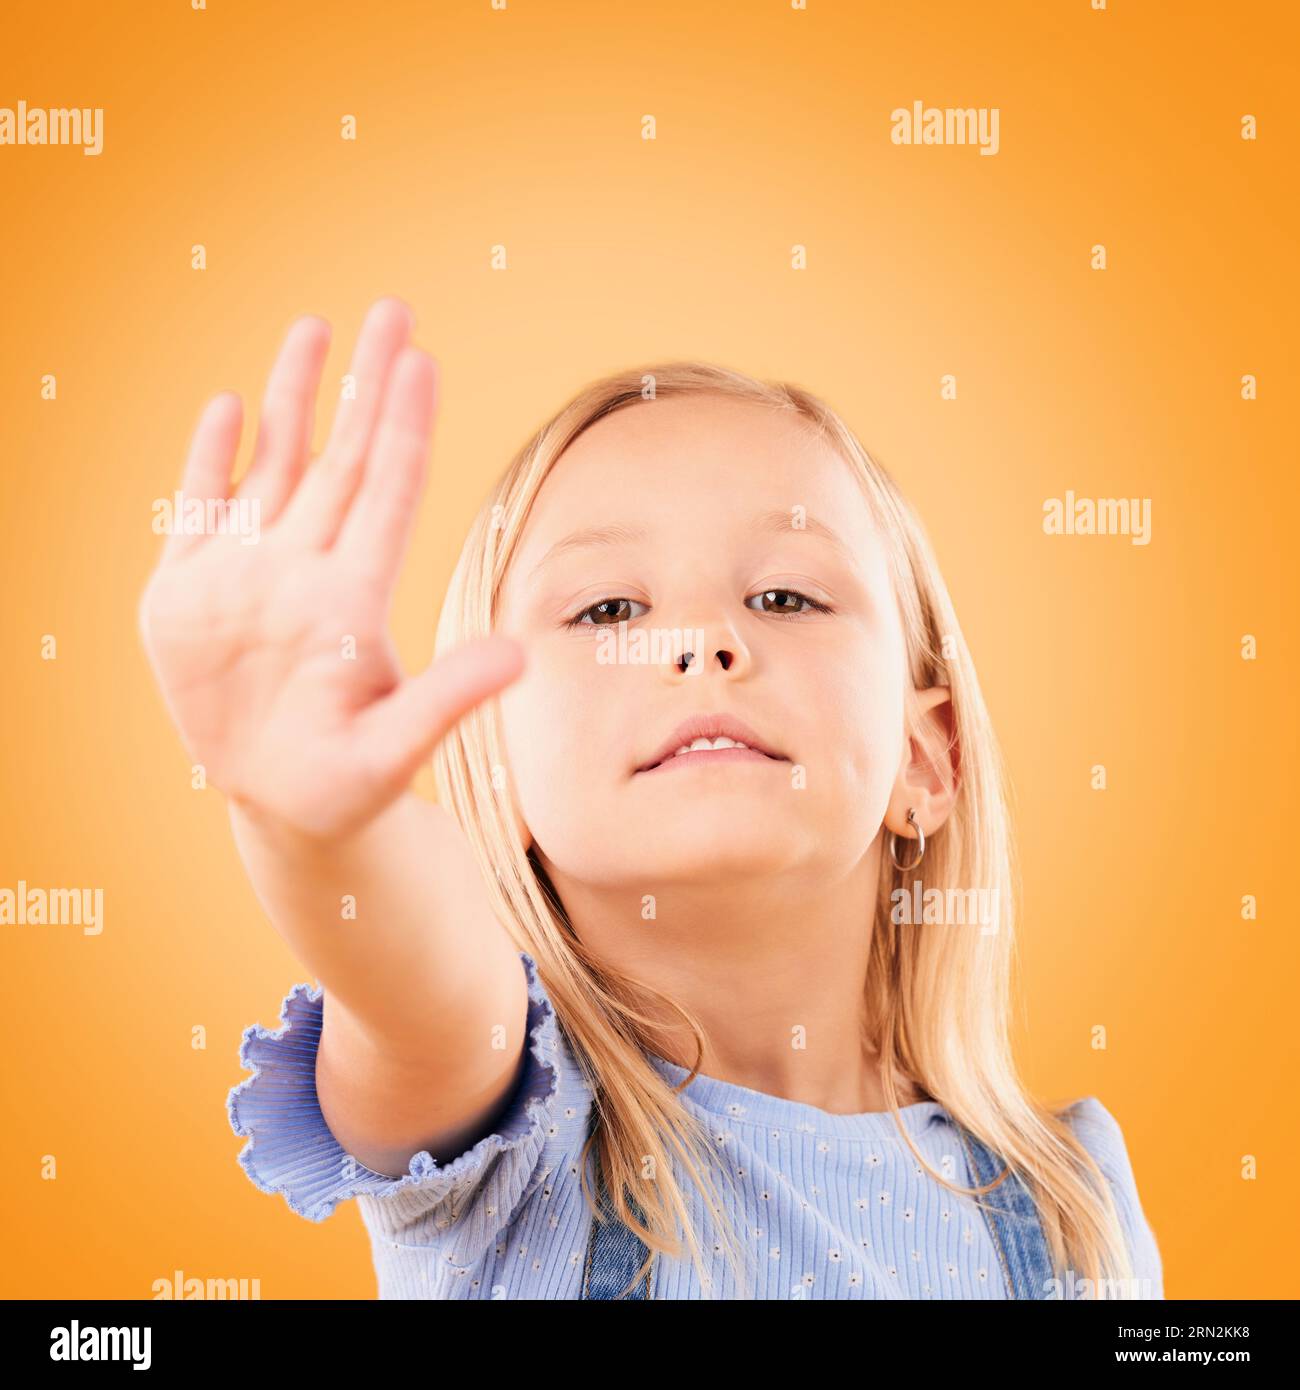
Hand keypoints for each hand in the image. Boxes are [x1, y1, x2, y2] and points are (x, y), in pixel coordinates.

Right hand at [138, 297, 523, 839]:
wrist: (277, 805)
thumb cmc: (344, 784)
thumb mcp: (393, 751)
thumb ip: (448, 699)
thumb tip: (519, 655)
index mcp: (353, 600)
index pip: (386, 494)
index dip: (403, 429)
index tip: (423, 362)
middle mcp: (305, 571)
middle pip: (340, 460)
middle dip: (362, 386)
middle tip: (392, 309)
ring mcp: (245, 577)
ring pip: (275, 466)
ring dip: (293, 398)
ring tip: (314, 327)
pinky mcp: (185, 596)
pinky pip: (197, 511)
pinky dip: (208, 460)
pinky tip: (228, 405)